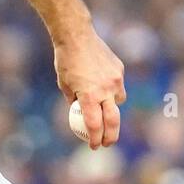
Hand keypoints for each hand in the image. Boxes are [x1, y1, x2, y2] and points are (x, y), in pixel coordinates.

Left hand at [53, 24, 126, 148]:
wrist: (77, 36)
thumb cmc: (66, 62)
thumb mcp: (64, 85)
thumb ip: (75, 101)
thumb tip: (80, 114)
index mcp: (89, 96)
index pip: (95, 125)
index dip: (95, 139)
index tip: (94, 146)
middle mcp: (105, 90)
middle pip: (113, 121)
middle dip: (111, 136)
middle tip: (107, 143)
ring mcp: (115, 80)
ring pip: (118, 102)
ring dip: (112, 109)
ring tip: (102, 108)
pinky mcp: (120, 71)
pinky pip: (118, 87)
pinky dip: (112, 90)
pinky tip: (102, 84)